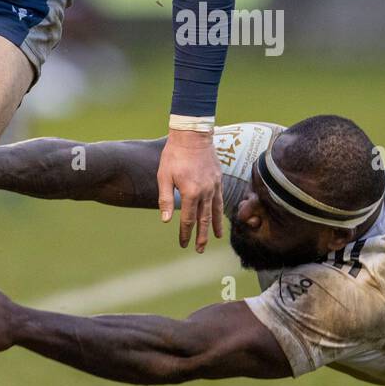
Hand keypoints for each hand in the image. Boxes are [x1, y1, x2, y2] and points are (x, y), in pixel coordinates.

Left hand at [157, 129, 223, 252]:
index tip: (183, 244)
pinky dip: (220, 211)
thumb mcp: (164, 176)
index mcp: (190, 192)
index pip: (188, 219)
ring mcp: (214, 186)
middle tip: (199, 250)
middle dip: (201, 236)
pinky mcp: (218, 179)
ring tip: (216, 239)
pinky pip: (220, 199)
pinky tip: (219, 217)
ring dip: (214, 227)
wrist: (192, 135)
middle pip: (203, 220)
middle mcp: (205, 192)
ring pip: (215, 211)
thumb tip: (166, 220)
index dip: (185, 233)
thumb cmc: (174, 155)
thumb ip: (165, 199)